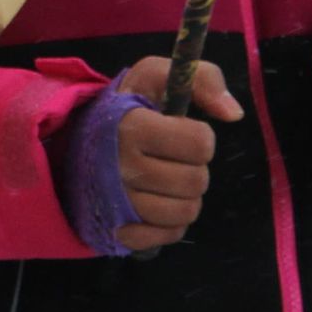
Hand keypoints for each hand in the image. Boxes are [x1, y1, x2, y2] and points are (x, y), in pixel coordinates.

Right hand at [100, 56, 241, 253]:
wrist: (76, 144)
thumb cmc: (127, 108)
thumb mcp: (156, 76)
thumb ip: (203, 79)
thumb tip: (234, 113)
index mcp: (132, 127)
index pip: (200, 144)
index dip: (200, 137)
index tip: (181, 133)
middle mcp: (122, 167)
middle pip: (196, 181)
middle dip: (194, 168)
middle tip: (173, 159)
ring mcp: (119, 203)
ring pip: (186, 212)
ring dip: (186, 196)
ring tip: (167, 180)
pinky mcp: (118, 231)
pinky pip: (169, 235)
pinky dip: (171, 222)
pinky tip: (158, 203)